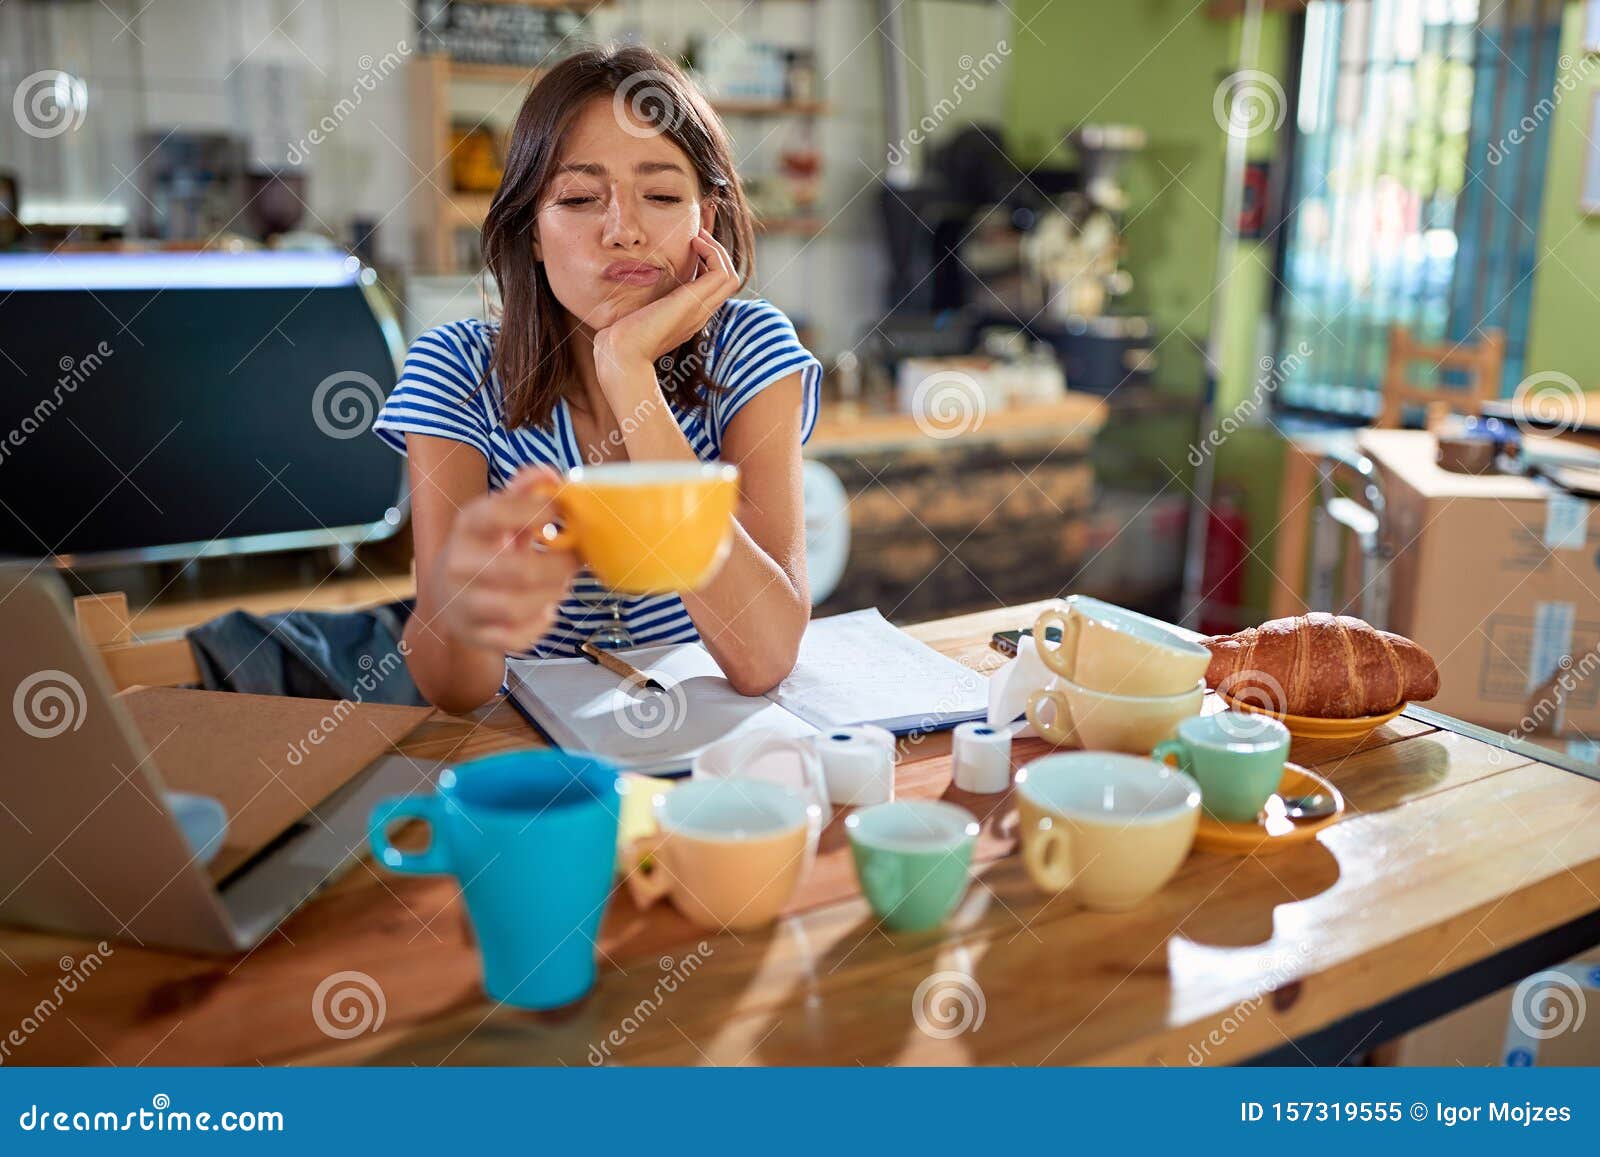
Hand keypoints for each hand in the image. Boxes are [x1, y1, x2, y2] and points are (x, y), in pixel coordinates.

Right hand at [430, 466, 580, 652]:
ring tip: (561, 583)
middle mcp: (459, 565)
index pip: (497, 513)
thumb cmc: (485, 549)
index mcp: (466, 527)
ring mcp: (463, 603)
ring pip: (521, 606)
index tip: (562, 512)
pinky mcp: (473, 635)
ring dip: (553, 595)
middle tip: (576, 560)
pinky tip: (544, 609)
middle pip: (521, 571)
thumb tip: (552, 473)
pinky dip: (540, 624)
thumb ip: (524, 492)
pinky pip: (518, 637)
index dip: (535, 511)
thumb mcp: (498, 516)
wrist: (448, 596)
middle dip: (560, 566)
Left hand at [592, 228, 737, 383]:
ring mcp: (700, 309)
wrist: (621, 354)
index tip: (689, 245)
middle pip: (727, 280)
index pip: (713, 288)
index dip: (707, 263)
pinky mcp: (694, 302)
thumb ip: (644, 299)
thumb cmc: (620, 336)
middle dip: (715, 252)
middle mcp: (699, 313)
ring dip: (716, 250)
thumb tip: (632, 282)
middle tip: (696, 235)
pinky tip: (692, 243)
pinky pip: (721, 272)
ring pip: (730, 275)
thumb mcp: (637, 312)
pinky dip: (712, 252)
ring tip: (696, 237)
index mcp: (689, 316)